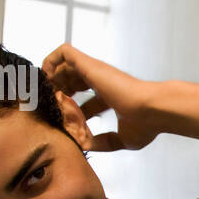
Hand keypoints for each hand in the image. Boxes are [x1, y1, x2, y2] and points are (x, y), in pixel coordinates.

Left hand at [41, 44, 161, 151]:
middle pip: (73, 82)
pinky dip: (51, 61)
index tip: (64, 121)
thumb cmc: (146, 123)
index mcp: (111, 97)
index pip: (86, 101)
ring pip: (65, 66)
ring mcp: (96, 71)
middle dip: (58, 93)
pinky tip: (47, 77)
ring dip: (52, 78)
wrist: (153, 110)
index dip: (72, 111)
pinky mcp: (89, 64)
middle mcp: (103, 82)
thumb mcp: (123, 140)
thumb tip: (88, 145)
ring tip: (45, 93)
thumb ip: (104, 142)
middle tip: (50, 106)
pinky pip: (63, 52)